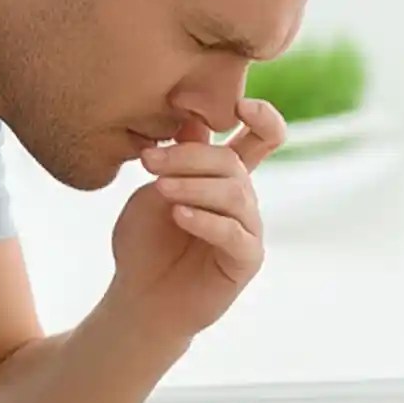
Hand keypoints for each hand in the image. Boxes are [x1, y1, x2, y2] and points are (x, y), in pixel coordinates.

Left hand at [103, 99, 285, 342]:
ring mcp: (249, 228)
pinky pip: (234, 233)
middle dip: (190, 157)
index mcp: (225, 176)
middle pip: (233, 162)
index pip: (262, 138)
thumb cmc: (145, 242)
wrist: (140, 298)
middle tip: (149, 162)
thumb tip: (193, 116)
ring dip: (194, 186)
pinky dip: (205, 220)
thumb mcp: (153, 190)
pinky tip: (178, 215)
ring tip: (160, 190)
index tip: (241, 104)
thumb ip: (178, 158)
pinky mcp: (246, 259)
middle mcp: (243, 199)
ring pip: (235, 193)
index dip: (263, 117)